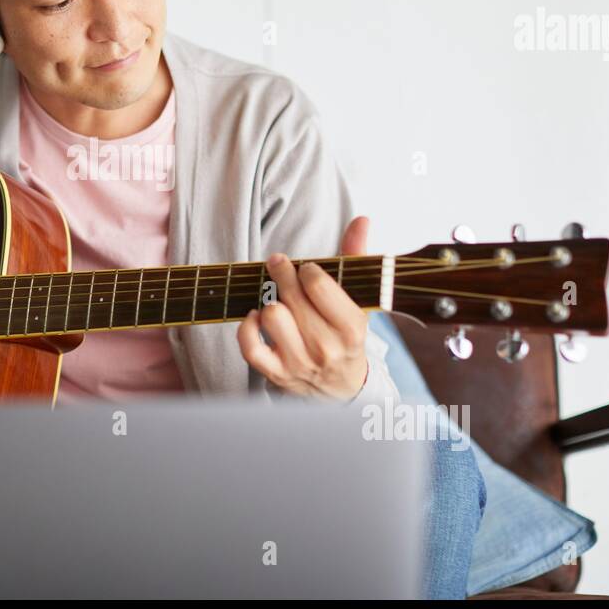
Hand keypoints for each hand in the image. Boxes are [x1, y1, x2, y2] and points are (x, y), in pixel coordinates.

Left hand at [236, 216, 371, 400]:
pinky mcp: (276, 374)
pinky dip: (247, 328)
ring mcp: (299, 363)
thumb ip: (357, 258)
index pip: (318, 284)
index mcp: (351, 328)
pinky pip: (250, 347)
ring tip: (276, 300)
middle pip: (291, 297)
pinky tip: (255, 317)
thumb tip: (361, 219)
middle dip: (282, 274)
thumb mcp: (358, 301)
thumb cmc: (346, 336)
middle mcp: (326, 348)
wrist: (342, 389)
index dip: (307, 270)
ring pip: (271, 317)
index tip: (306, 269)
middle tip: (278, 265)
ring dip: (269, 303)